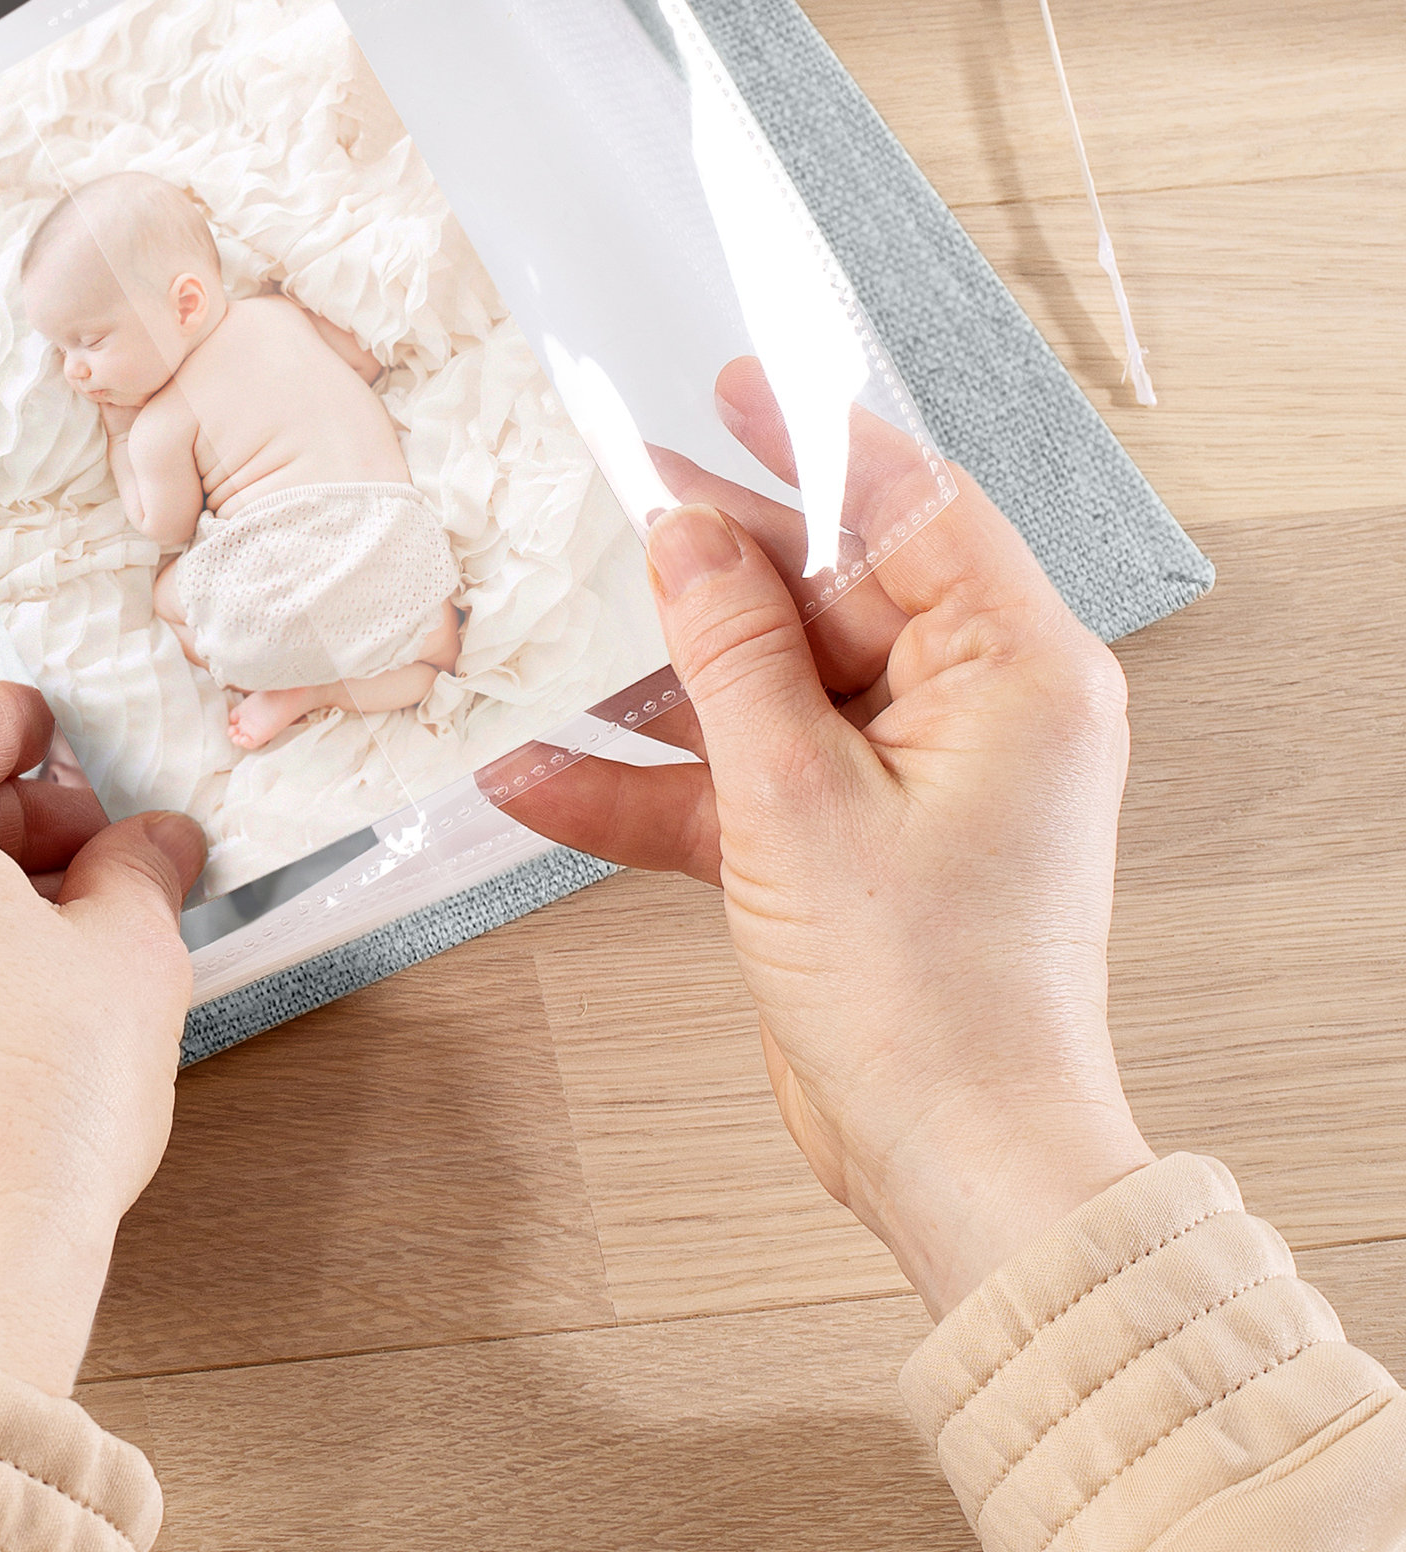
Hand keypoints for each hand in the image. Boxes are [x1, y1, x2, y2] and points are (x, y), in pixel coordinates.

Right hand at [496, 362, 1148, 1317]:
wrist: (952, 1165)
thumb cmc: (931, 1000)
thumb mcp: (797, 797)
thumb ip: (732, 652)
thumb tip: (687, 536)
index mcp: (1014, 673)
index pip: (915, 510)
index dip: (816, 445)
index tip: (732, 386)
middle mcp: (974, 712)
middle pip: (825, 594)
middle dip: (709, 571)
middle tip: (615, 508)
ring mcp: (907, 781)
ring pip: (765, 687)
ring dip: (654, 690)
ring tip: (547, 652)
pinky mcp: (846, 846)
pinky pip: (737, 781)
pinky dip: (648, 782)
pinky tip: (536, 779)